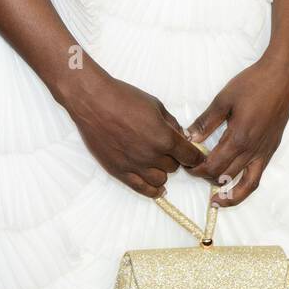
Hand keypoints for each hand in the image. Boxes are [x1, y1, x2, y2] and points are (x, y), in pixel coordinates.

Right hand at [61, 64, 203, 198]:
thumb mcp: (155, 105)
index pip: (190, 156)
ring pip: (160, 180)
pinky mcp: (119, 171)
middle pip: (174, 168)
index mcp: (164, 137)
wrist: (93, 102)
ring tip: (156, 161)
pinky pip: (141, 189)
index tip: (195, 156)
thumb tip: (181, 136)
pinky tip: (157, 189)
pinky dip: (152, 190)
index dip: (195, 156)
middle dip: (174, 158)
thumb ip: (172, 123)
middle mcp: (151, 156)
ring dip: (162, 172)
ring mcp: (134, 166)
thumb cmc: (124, 98)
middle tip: (166, 148)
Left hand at [184, 50, 288, 207]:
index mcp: (238, 138)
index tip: (186, 166)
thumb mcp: (223, 100)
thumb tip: (189, 136)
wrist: (282, 77)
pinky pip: (258, 175)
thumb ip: (206, 121)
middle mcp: (253, 150)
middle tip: (193, 173)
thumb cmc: (253, 84)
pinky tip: (236, 184)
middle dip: (207, 178)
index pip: (213, 165)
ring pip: (246, 184)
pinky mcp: (271, 149)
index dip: (197, 170)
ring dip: (230, 193)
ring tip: (217, 199)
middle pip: (226, 176)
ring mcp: (264, 152)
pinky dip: (246, 185)